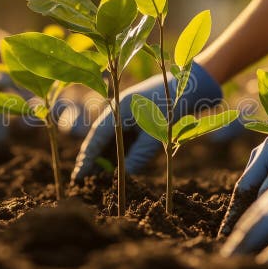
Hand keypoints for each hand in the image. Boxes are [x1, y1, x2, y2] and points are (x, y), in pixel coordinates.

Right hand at [71, 62, 221, 181]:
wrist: (189, 87)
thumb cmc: (171, 109)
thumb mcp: (155, 136)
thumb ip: (138, 156)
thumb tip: (123, 177)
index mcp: (117, 112)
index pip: (95, 140)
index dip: (86, 160)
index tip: (78, 177)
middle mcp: (116, 112)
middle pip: (98, 140)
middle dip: (92, 160)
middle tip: (85, 182)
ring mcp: (124, 114)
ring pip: (109, 140)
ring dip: (105, 158)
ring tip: (99, 179)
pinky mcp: (134, 118)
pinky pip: (121, 138)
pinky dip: (118, 152)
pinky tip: (116, 167)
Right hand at [218, 96, 267, 236]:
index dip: (267, 222)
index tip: (262, 250)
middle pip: (249, 189)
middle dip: (243, 221)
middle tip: (233, 248)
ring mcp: (262, 147)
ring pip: (246, 185)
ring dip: (241, 211)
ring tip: (233, 238)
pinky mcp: (260, 152)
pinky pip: (251, 180)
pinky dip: (249, 202)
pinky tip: (247, 224)